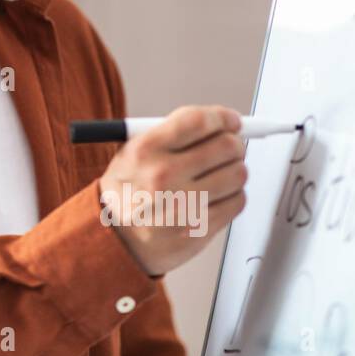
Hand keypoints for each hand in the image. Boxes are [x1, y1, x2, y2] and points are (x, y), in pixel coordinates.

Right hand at [97, 105, 247, 275]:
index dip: (223, 117)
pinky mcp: (199, 228)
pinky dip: (233, 194)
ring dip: (235, 170)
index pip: (199, 121)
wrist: (116, 238)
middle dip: (233, 143)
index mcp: (145, 150)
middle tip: (230, 147)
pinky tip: (217, 194)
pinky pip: (238, 201)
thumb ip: (173, 133)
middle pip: (226, 146)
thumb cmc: (129, 190)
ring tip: (220, 173)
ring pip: (238, 174)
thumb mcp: (133, 151)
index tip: (231, 121)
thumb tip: (222, 123)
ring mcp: (183, 205)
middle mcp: (163, 175)